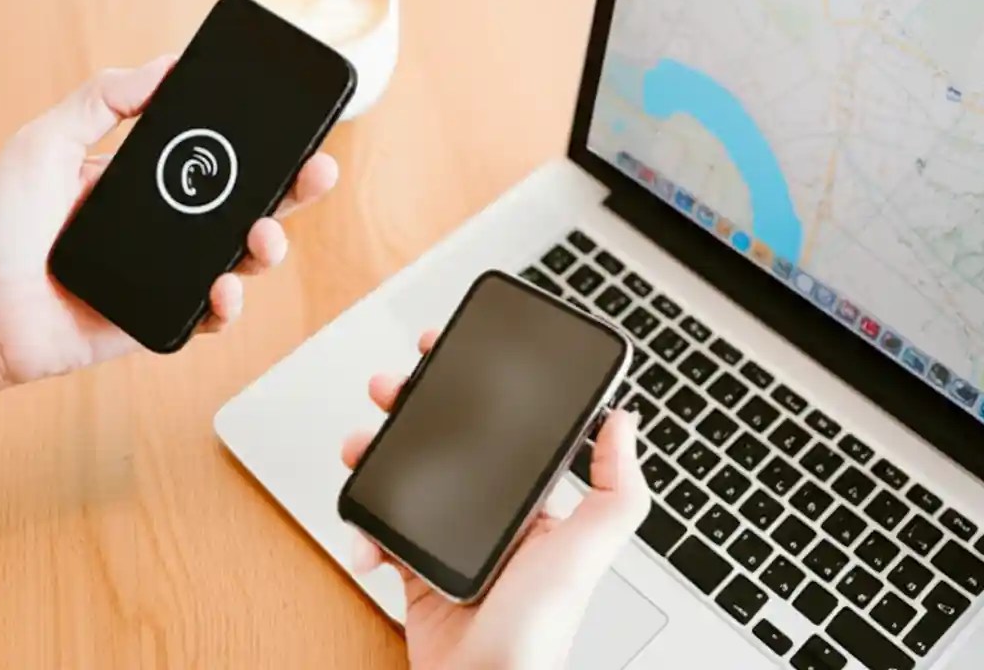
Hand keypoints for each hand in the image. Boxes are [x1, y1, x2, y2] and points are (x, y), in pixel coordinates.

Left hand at [0, 56, 339, 387]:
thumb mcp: (44, 143)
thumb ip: (101, 101)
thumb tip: (163, 65)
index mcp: (145, 184)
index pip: (216, 162)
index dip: (259, 150)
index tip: (291, 132)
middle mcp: (166, 229)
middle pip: (247, 207)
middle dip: (291, 192)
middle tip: (317, 173)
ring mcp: (169, 276)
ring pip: (242, 261)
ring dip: (267, 248)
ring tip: (264, 238)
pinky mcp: (163, 320)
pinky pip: (213, 315)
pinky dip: (228, 305)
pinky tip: (221, 289)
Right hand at [342, 331, 650, 669]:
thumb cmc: (540, 630)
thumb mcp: (587, 549)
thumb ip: (616, 488)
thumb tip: (625, 420)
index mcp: (535, 505)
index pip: (504, 429)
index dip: (476, 386)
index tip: (451, 353)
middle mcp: (493, 518)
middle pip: (444, 444)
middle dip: (412, 409)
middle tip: (391, 388)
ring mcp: (452, 542)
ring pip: (405, 479)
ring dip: (377, 456)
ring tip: (359, 446)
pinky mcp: (415, 571)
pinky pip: (381, 535)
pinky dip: (364, 531)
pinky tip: (366, 539)